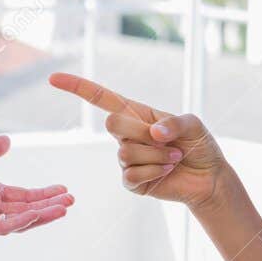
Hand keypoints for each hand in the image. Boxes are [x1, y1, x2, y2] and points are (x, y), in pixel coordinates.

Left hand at [0, 134, 73, 235]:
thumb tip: (8, 140)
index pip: (23, 195)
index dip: (44, 194)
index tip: (64, 190)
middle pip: (26, 209)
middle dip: (49, 206)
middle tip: (71, 201)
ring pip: (18, 221)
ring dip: (40, 216)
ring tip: (63, 209)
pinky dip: (18, 222)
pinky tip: (34, 215)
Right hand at [47, 72, 227, 208]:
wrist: (208, 177)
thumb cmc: (199, 145)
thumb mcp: (193, 125)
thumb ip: (174, 123)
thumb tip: (154, 132)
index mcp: (136, 114)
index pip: (101, 98)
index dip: (77, 88)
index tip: (53, 78)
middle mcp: (127, 135)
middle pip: (111, 124)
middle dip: (141, 132)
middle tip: (166, 141)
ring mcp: (127, 159)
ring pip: (126, 153)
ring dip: (156, 155)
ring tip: (173, 158)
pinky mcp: (132, 182)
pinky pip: (132, 175)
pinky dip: (154, 171)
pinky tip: (166, 170)